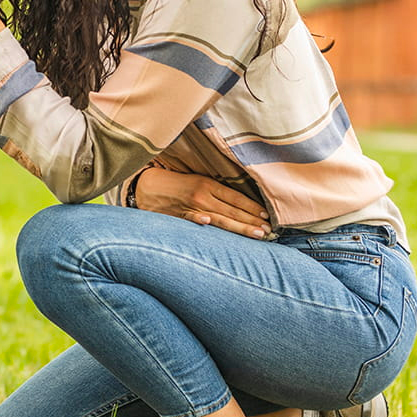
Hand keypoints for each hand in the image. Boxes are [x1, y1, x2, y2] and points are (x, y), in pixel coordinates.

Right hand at [134, 167, 271, 239]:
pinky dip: (198, 219)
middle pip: (232, 211)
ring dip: (240, 227)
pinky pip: (190, 218)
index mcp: (209, 184)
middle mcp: (202, 196)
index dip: (253, 207)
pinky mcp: (177, 215)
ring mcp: (190, 206)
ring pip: (220, 219)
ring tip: (257, 234)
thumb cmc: (176, 184)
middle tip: (269, 231)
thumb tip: (240, 204)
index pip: (237, 198)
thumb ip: (217, 192)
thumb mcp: (198, 182)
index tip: (267, 216)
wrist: (147, 185)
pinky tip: (208, 222)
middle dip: (252, 221)